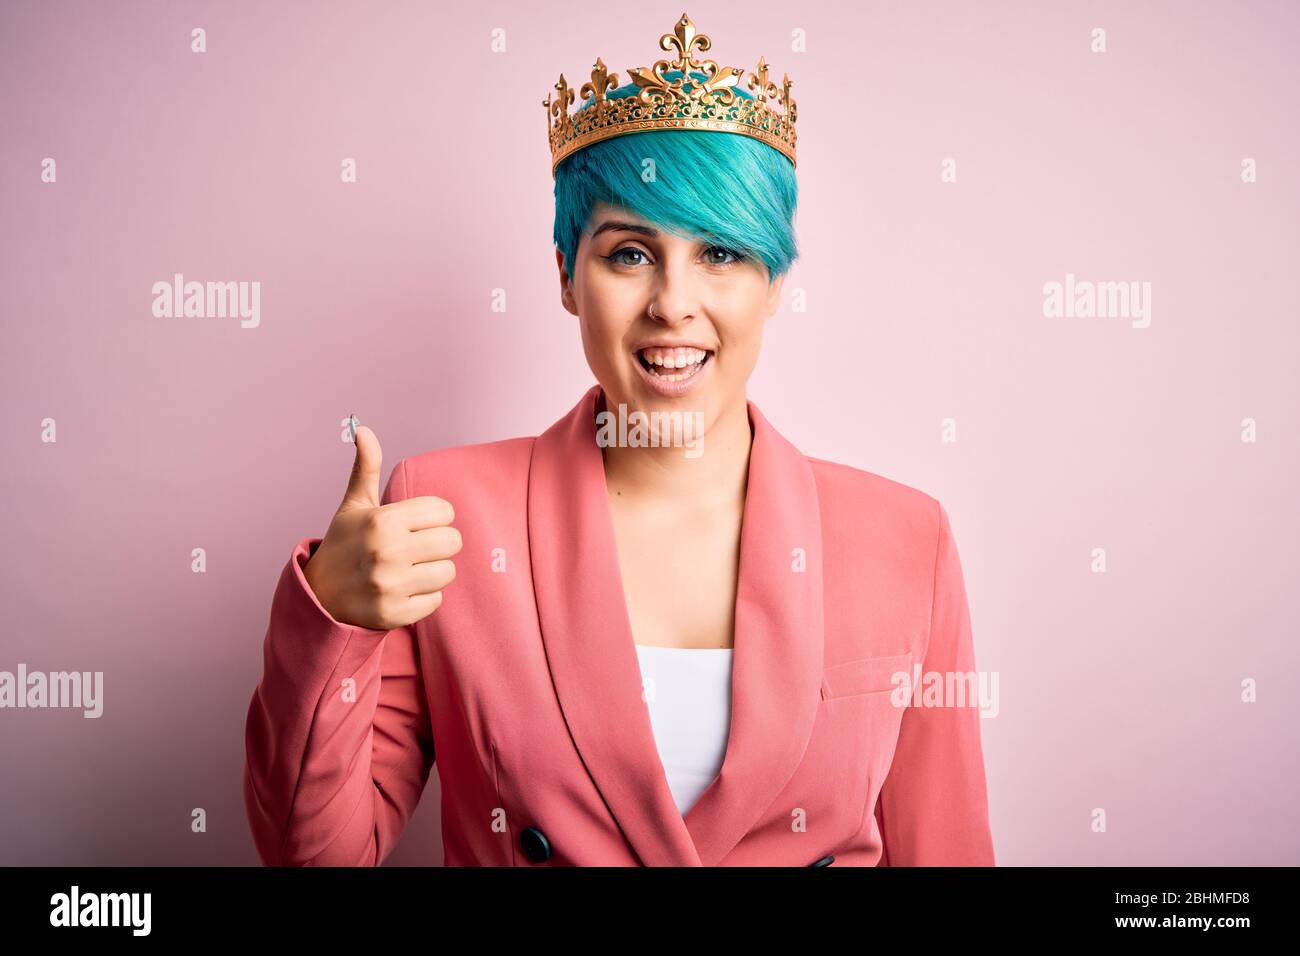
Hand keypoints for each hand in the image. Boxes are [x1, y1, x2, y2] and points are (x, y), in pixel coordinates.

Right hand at [304, 425, 460, 630]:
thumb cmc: (344, 545)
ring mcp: (392, 586)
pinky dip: (425, 596)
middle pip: (453, 541)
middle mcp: (388, 553)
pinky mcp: (395, 614)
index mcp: (383, 521)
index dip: (434, 517)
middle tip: (417, 547)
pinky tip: (403, 589)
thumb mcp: (354, 505)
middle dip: (439, 543)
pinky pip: (437, 600)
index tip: (417, 524)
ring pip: (448, 572)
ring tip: (410, 568)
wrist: (319, 597)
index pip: (444, 512)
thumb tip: (363, 428)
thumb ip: (366, 467)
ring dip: (434, 570)